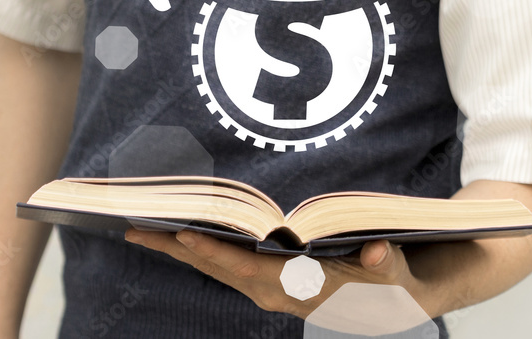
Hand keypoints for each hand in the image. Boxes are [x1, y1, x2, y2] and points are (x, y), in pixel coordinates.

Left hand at [124, 229, 430, 319]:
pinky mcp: (266, 282)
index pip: (247, 269)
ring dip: (178, 251)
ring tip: (142, 231)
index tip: (183, 236)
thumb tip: (379, 254)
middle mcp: (274, 291)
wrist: (395, 302)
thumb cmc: (393, 281)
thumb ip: (385, 265)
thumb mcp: (396, 273)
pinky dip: (198, 252)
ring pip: (216, 268)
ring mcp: (267, 288)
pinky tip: (178, 238)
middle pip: (217, 268)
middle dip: (175, 249)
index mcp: (299, 288)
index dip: (215, 253)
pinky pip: (225, 267)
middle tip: (134, 228)